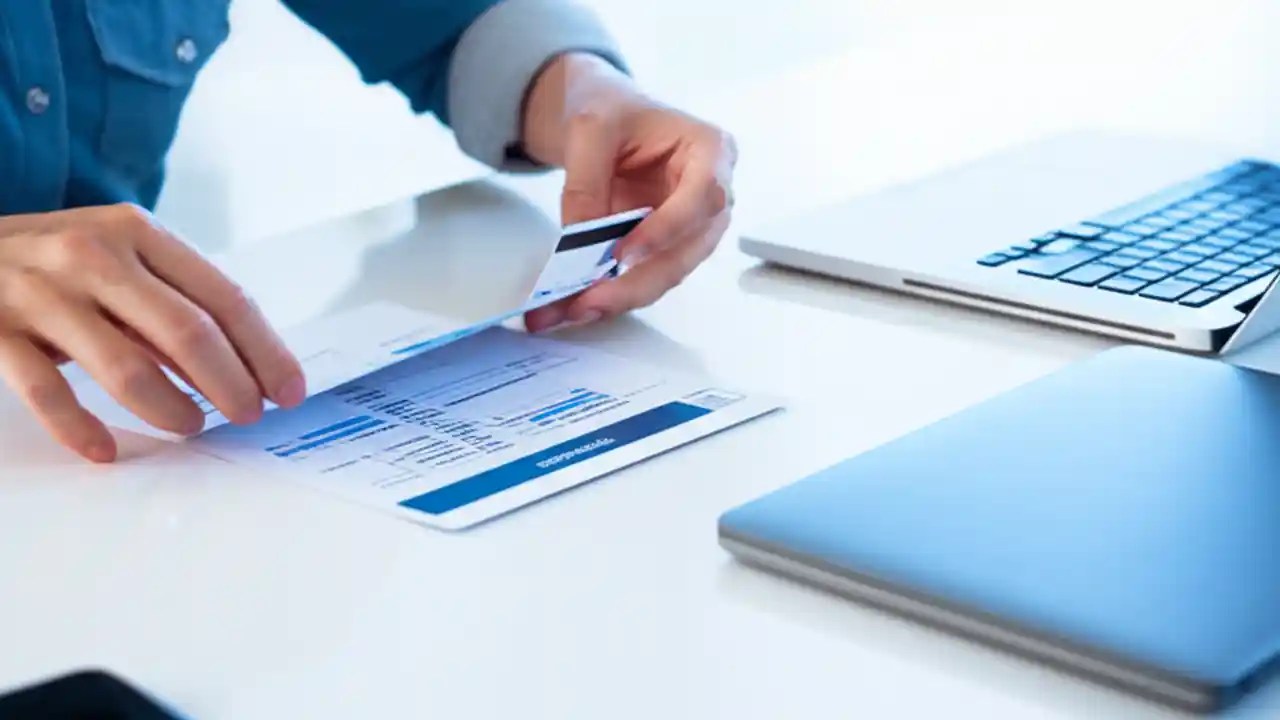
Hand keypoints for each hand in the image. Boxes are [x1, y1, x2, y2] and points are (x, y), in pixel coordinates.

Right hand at [0, 204, 304, 461]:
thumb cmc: (50, 267)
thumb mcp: (115, 266)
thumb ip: (170, 309)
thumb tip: (242, 371)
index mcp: (137, 233)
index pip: (224, 297)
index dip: (265, 350)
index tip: (289, 390)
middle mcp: (92, 253)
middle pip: (188, 331)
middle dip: (231, 383)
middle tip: (249, 416)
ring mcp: (40, 291)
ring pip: (126, 366)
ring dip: (169, 408)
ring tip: (190, 427)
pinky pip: (48, 391)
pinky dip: (82, 427)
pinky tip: (106, 450)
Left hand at [520, 53, 736, 331]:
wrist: (604, 117)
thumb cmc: (612, 110)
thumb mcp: (590, 128)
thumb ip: (585, 182)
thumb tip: (578, 241)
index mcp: (711, 150)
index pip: (702, 197)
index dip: (665, 230)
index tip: (622, 254)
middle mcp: (712, 195)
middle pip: (687, 251)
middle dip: (635, 283)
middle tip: (587, 302)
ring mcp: (693, 227)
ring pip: (667, 274)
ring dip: (620, 297)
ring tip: (570, 310)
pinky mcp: (666, 248)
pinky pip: (645, 277)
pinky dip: (611, 294)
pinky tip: (576, 305)